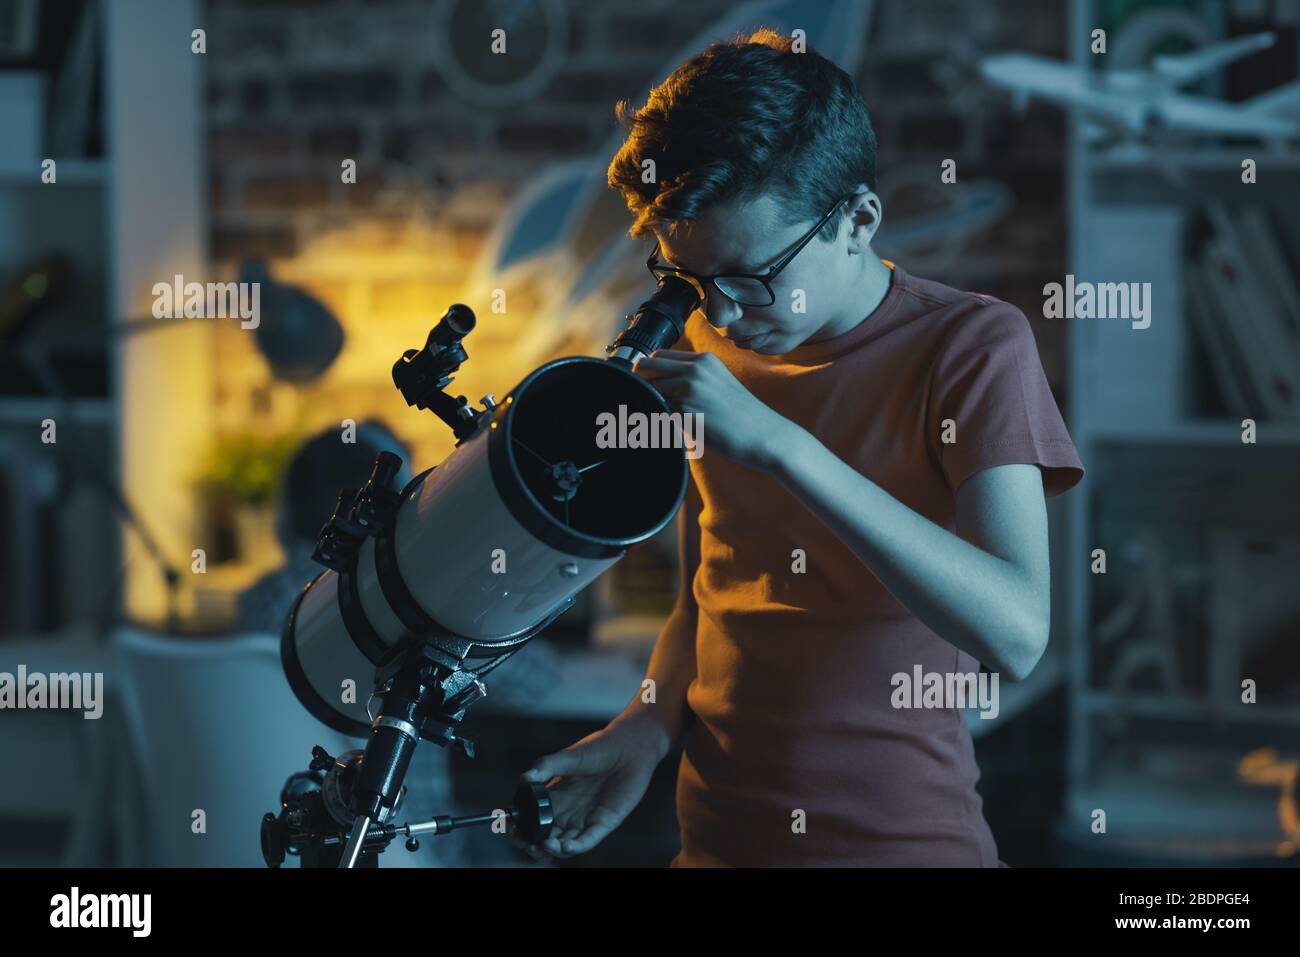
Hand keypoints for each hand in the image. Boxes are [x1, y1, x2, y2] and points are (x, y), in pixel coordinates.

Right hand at [512, 713, 666, 861]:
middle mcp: (567, 812)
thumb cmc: (598, 749)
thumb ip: (545, 767)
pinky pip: (587, 841)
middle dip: (533, 845)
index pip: (532, 819)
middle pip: (545, 837)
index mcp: (554, 797)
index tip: (512, 828)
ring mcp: (584, 819)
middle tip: (529, 843)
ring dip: (553, 849)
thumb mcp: (568, 757)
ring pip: (564, 844)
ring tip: (548, 845)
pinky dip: (576, 847)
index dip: (521, 828)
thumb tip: (524, 779)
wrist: (629, 748)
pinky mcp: (603, 823)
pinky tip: (567, 846)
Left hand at [633, 349, 790, 470]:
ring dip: (653, 406)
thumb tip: (660, 387)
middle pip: (645, 367)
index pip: (658, 356)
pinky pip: (658, 413)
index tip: (650, 388)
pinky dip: (661, 423)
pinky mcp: (685, 410)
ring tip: (670, 421)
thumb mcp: (719, 385)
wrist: (765, 436)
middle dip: (643, 385)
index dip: (650, 373)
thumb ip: (693, 380)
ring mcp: (689, 388)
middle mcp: (695, 369)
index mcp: (704, 360)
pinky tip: (678, 432)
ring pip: (648, 391)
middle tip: (652, 405)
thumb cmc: (744, 417)